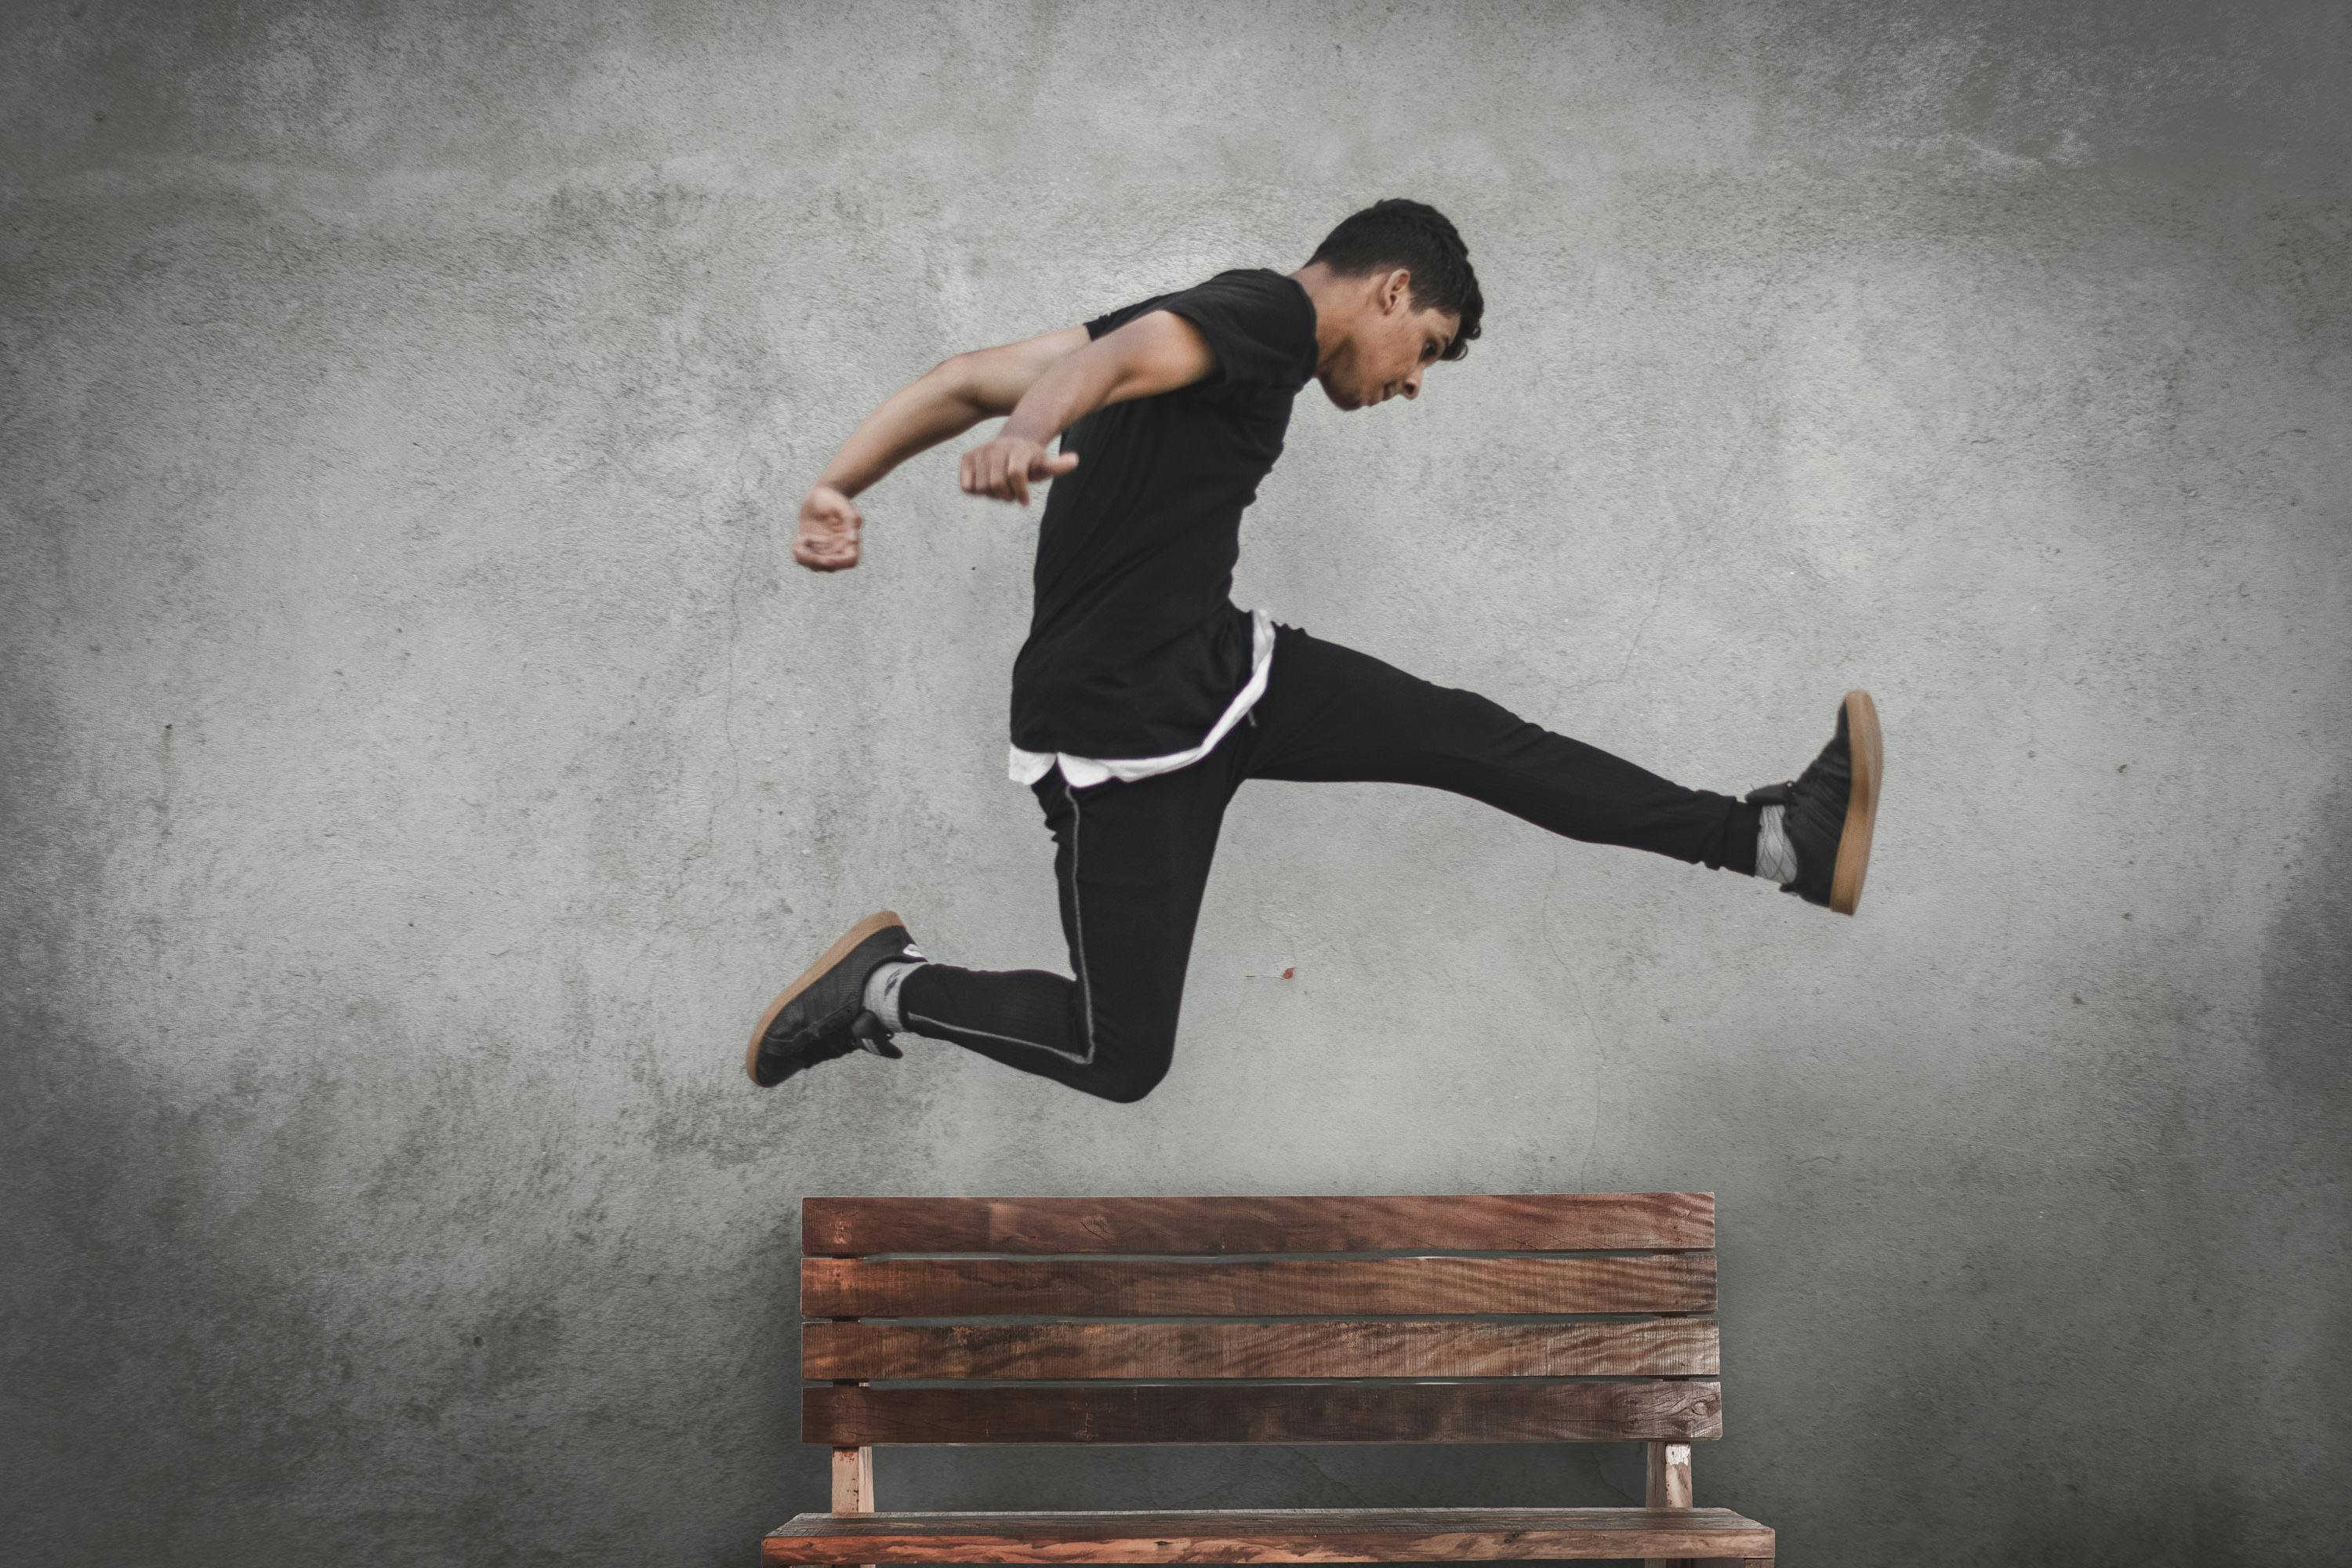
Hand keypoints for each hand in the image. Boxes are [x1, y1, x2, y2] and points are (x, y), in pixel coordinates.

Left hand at [793, 484, 862, 570]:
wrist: (820, 494)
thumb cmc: (834, 498)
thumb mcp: (843, 505)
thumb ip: (851, 519)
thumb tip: (853, 540)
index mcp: (850, 541)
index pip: (850, 561)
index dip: (839, 563)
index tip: (826, 559)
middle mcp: (838, 548)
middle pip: (830, 566)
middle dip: (816, 561)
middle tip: (803, 548)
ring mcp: (824, 550)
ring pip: (815, 565)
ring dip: (805, 559)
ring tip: (798, 543)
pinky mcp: (811, 547)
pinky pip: (804, 559)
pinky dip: (798, 554)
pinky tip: (797, 542)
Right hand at [959, 434, 1077, 506]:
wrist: (1010, 445)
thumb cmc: (1030, 461)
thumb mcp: (1043, 464)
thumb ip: (1057, 466)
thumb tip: (1075, 460)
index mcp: (1018, 449)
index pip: (1016, 474)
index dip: (1021, 492)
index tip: (1026, 502)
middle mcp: (997, 447)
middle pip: (996, 484)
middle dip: (1006, 495)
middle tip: (1012, 495)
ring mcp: (980, 451)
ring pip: (981, 487)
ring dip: (992, 495)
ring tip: (1001, 488)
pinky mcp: (967, 458)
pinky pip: (967, 486)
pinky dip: (977, 490)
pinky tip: (986, 484)